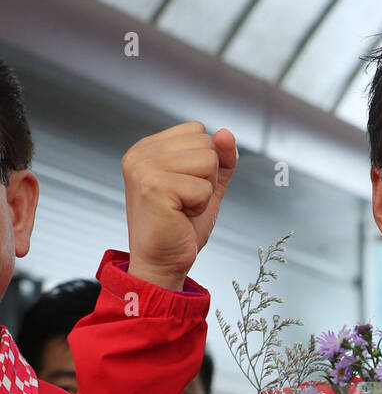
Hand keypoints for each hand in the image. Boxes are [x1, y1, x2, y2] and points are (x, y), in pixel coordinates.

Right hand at [123, 121, 237, 290]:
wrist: (163, 263)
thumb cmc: (181, 228)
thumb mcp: (207, 186)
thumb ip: (220, 159)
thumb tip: (227, 133)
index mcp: (148, 148)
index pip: (198, 130)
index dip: (205, 164)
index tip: (184, 188)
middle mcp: (141, 153)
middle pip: (205, 143)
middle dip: (207, 177)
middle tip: (184, 202)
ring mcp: (144, 167)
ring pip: (208, 161)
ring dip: (204, 191)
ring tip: (182, 207)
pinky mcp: (153, 186)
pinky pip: (203, 187)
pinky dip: (200, 206)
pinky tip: (180, 216)